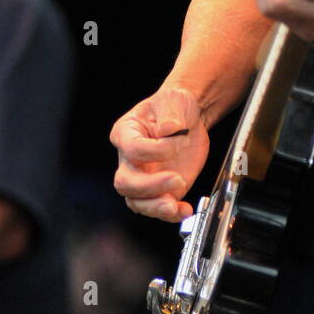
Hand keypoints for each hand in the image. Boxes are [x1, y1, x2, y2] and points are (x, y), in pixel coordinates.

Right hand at [110, 86, 209, 221]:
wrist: (188, 119)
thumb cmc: (173, 106)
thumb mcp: (174, 99)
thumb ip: (170, 112)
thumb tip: (168, 129)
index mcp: (126, 133)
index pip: (132, 149)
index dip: (156, 150)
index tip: (179, 141)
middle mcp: (129, 160)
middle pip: (126, 182)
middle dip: (150, 186)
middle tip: (176, 180)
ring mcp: (143, 177)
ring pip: (136, 201)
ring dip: (155, 206)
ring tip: (175, 206)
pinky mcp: (159, 190)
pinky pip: (157, 208)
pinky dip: (171, 214)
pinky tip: (184, 209)